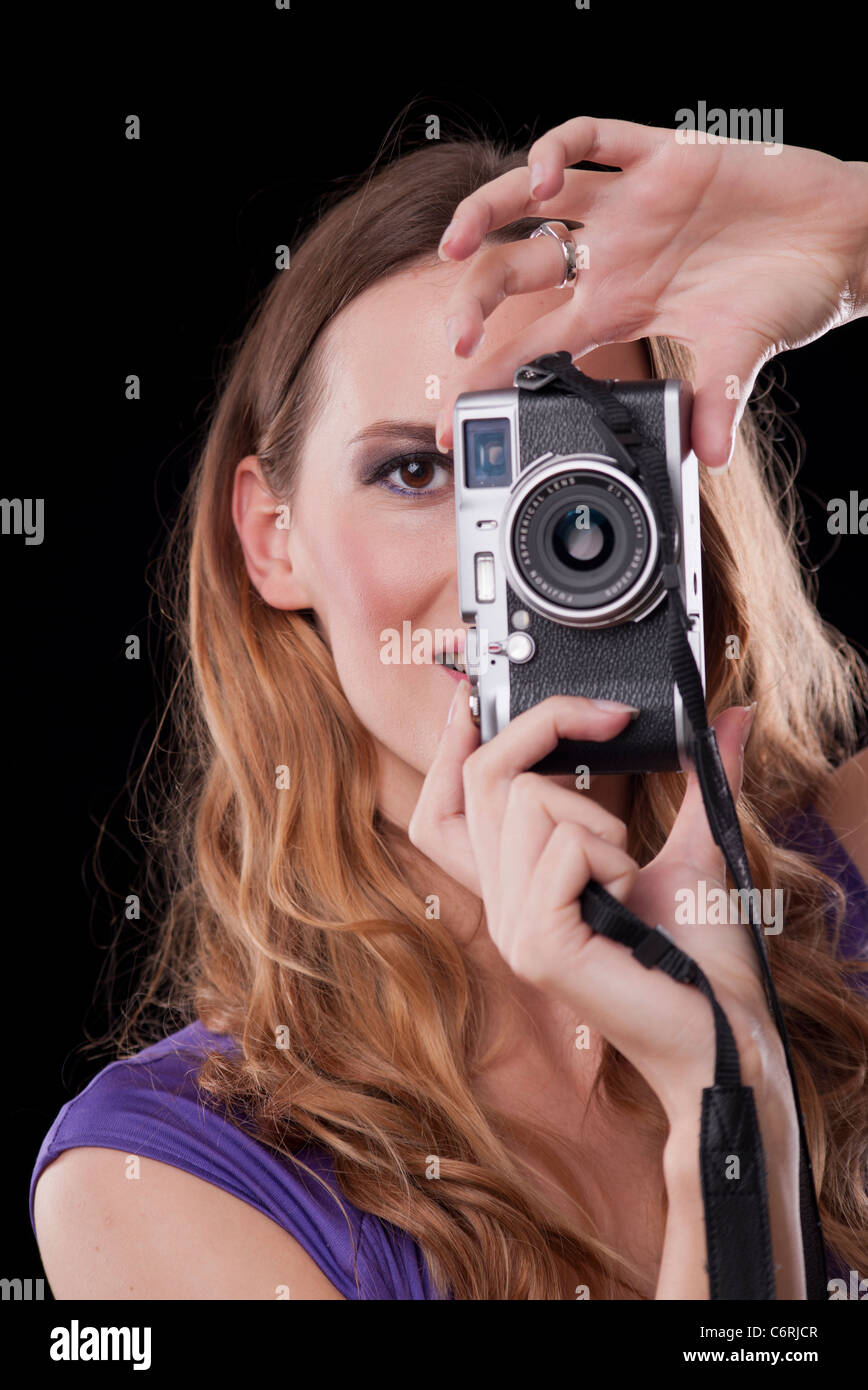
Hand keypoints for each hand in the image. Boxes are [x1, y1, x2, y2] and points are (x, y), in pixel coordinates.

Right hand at [408, 686, 784, 1121]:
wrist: (725, 1031)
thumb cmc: (700, 957)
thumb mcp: (689, 847)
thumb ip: (697, 783)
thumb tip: (729, 719)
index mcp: (517, 885)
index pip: (442, 808)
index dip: (446, 745)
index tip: (473, 694)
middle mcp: (501, 905)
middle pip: (482, 777)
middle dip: (549, 725)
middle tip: (614, 721)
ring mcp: (512, 927)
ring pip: (525, 801)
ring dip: (599, 821)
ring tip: (628, 875)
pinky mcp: (537, 943)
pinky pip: (562, 849)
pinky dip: (613, 858)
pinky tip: (628, 900)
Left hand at [433, 116, 867, 470]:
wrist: (840, 239)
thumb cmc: (788, 293)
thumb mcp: (740, 356)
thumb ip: (714, 402)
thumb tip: (709, 458)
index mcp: (619, 307)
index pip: (536, 341)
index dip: (492, 371)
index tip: (457, 409)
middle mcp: (611, 255)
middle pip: (515, 267)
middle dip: (475, 298)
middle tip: (454, 335)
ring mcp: (628, 205)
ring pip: (532, 197)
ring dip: (486, 214)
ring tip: (455, 244)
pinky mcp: (660, 155)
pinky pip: (594, 138)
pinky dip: (557, 150)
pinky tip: (544, 177)